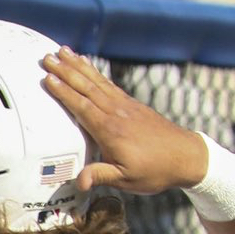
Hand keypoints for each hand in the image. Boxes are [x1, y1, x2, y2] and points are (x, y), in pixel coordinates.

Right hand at [41, 48, 206, 194]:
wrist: (187, 156)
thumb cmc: (155, 170)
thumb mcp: (127, 179)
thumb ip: (101, 175)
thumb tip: (79, 182)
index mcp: (111, 131)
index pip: (82, 107)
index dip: (64, 92)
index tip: (48, 78)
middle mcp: (117, 113)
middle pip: (87, 88)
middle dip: (66, 71)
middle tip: (47, 57)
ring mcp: (125, 106)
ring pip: (97, 81)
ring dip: (78, 66)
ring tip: (63, 51)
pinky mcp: (132, 105)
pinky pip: (108, 84)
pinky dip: (95, 73)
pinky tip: (87, 65)